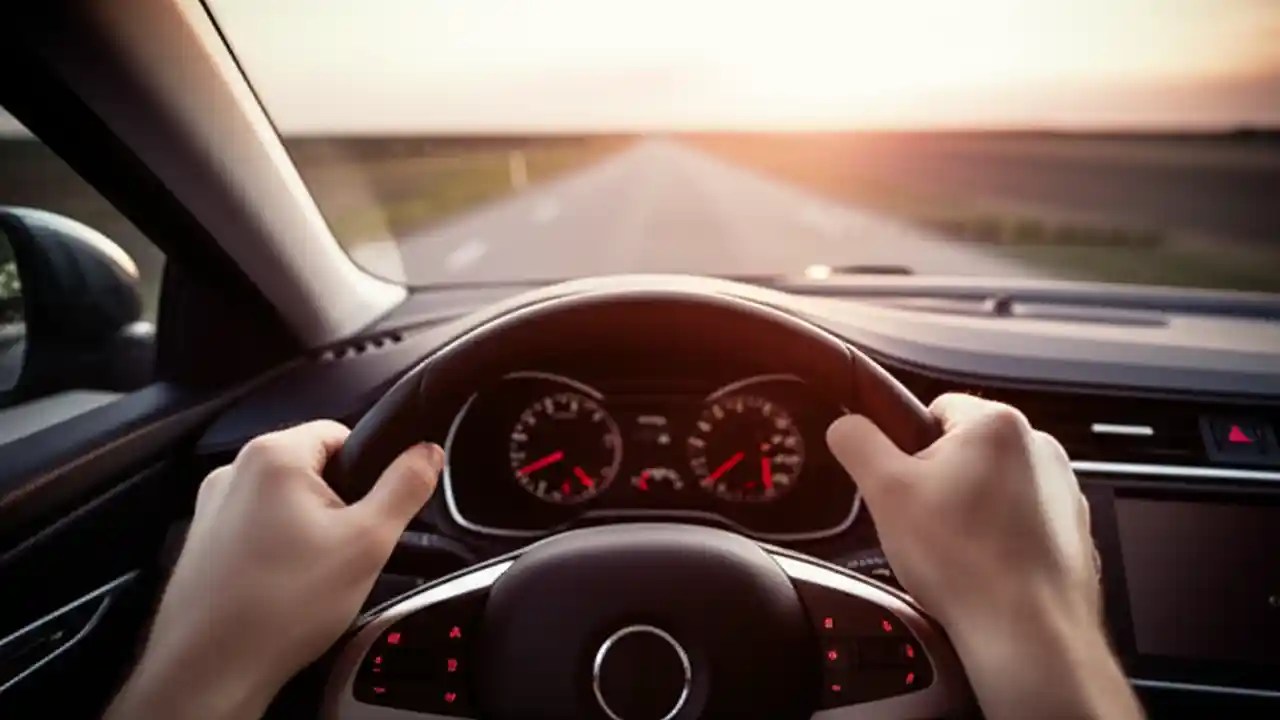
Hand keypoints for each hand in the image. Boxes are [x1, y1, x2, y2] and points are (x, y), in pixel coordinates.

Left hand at [107, 421, 442, 719]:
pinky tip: (283, 588)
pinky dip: (276, 550)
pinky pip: (256, 529)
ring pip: (283, 502)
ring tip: (312, 576)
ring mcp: (211, 506)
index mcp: (274, 455)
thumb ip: (404, 488)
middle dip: (337, 506)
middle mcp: (234, 470)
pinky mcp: (202, 541)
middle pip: (311, 468)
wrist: (210, 669)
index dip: (368, 471)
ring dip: (306, 530)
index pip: (340, 433)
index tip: (370, 514)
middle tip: (345, 552)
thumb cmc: (284, 604)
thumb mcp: (368, 543)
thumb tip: (427, 452)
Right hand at [827, 394, 1141, 719]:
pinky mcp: (1072, 530)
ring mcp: (1063, 490)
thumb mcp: (884, 491)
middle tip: (922, 523)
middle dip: (938, 482)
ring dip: (970, 510)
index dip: (906, 449)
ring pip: (992, 486)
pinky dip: (999, 538)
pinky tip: (983, 567)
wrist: (1027, 635)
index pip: (933, 409)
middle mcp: (1040, 447)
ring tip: (954, 551)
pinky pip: (1020, 521)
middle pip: (964, 450)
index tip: (902, 485)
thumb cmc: (964, 563)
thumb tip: (846, 426)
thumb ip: (856, 442)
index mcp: (997, 423)